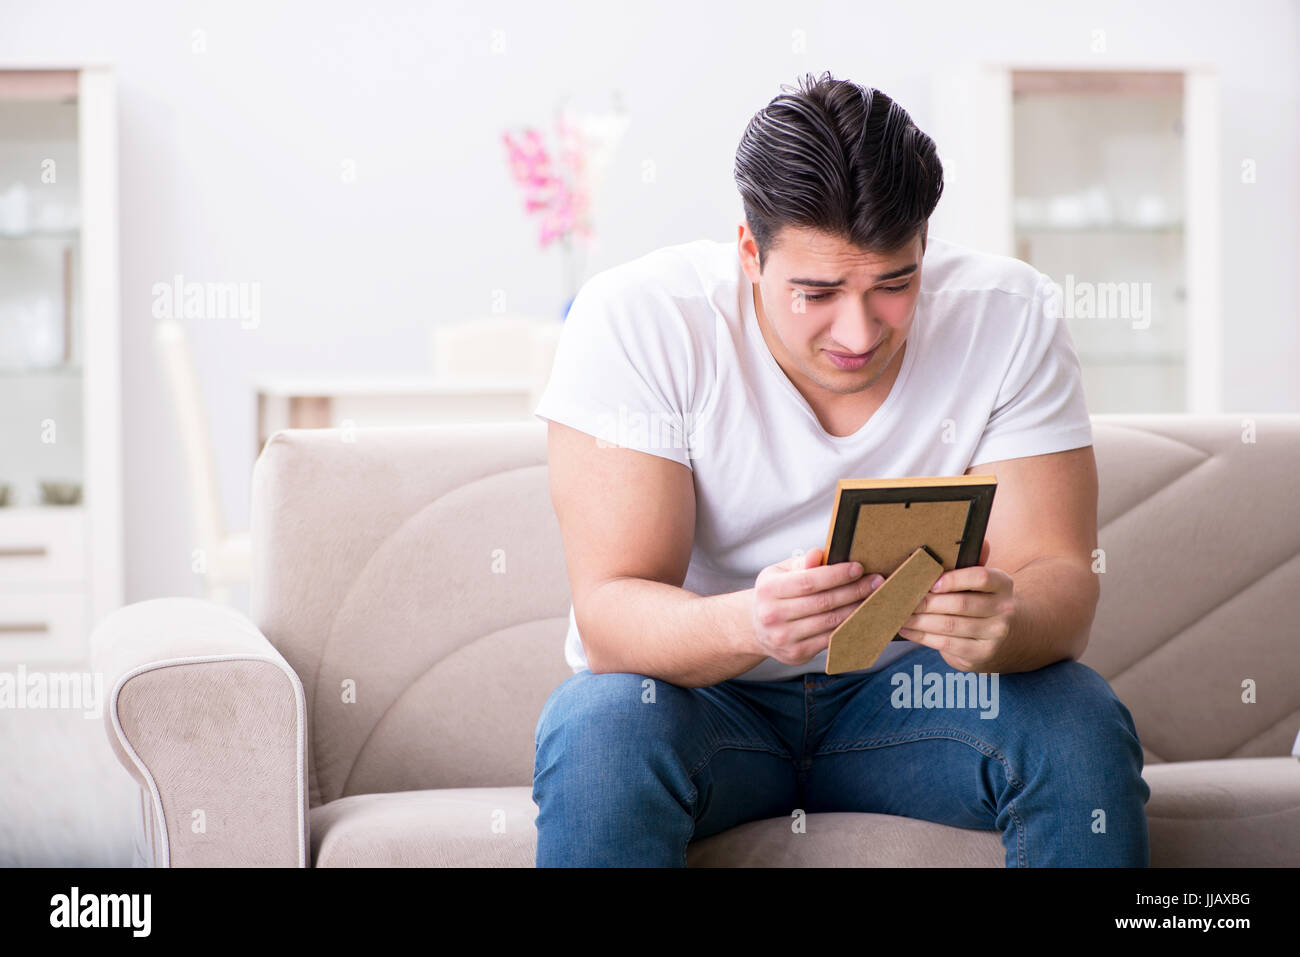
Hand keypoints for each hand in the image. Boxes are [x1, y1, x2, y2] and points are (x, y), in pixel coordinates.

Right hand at [747, 546, 884, 665]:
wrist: (756, 628)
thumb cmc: (774, 594)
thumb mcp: (780, 572)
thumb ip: (802, 563)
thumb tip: (819, 554)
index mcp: (769, 590)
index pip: (808, 581)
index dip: (836, 575)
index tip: (858, 568)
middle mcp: (773, 615)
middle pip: (823, 602)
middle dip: (854, 590)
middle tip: (876, 582)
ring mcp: (784, 637)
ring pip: (830, 622)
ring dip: (856, 609)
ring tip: (874, 598)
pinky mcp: (797, 653)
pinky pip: (830, 639)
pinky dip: (849, 628)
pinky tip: (862, 617)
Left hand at [897, 540, 1016, 671]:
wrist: (1003, 634)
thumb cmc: (981, 599)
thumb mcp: (981, 581)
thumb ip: (971, 561)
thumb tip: (964, 540)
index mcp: (1003, 584)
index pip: (981, 577)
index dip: (955, 579)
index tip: (931, 582)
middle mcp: (1004, 609)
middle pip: (960, 604)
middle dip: (926, 601)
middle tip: (901, 597)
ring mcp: (995, 634)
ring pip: (949, 625)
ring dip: (919, 620)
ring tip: (898, 613)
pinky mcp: (981, 654)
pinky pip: (945, 644)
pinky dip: (921, 636)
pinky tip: (906, 629)